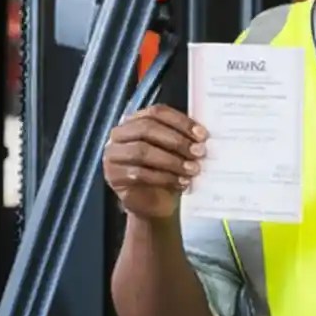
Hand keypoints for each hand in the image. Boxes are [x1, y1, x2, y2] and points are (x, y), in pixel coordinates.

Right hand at [104, 104, 207, 219]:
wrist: (155, 203)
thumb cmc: (167, 171)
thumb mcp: (176, 150)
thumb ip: (184, 137)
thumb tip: (202, 134)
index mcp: (136, 120)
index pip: (156, 112)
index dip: (180, 121)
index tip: (202, 135)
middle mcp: (120, 134)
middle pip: (147, 128)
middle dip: (176, 140)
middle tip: (198, 152)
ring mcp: (113, 155)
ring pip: (142, 151)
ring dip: (171, 161)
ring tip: (192, 169)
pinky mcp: (114, 176)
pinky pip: (139, 174)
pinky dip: (163, 177)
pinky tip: (180, 182)